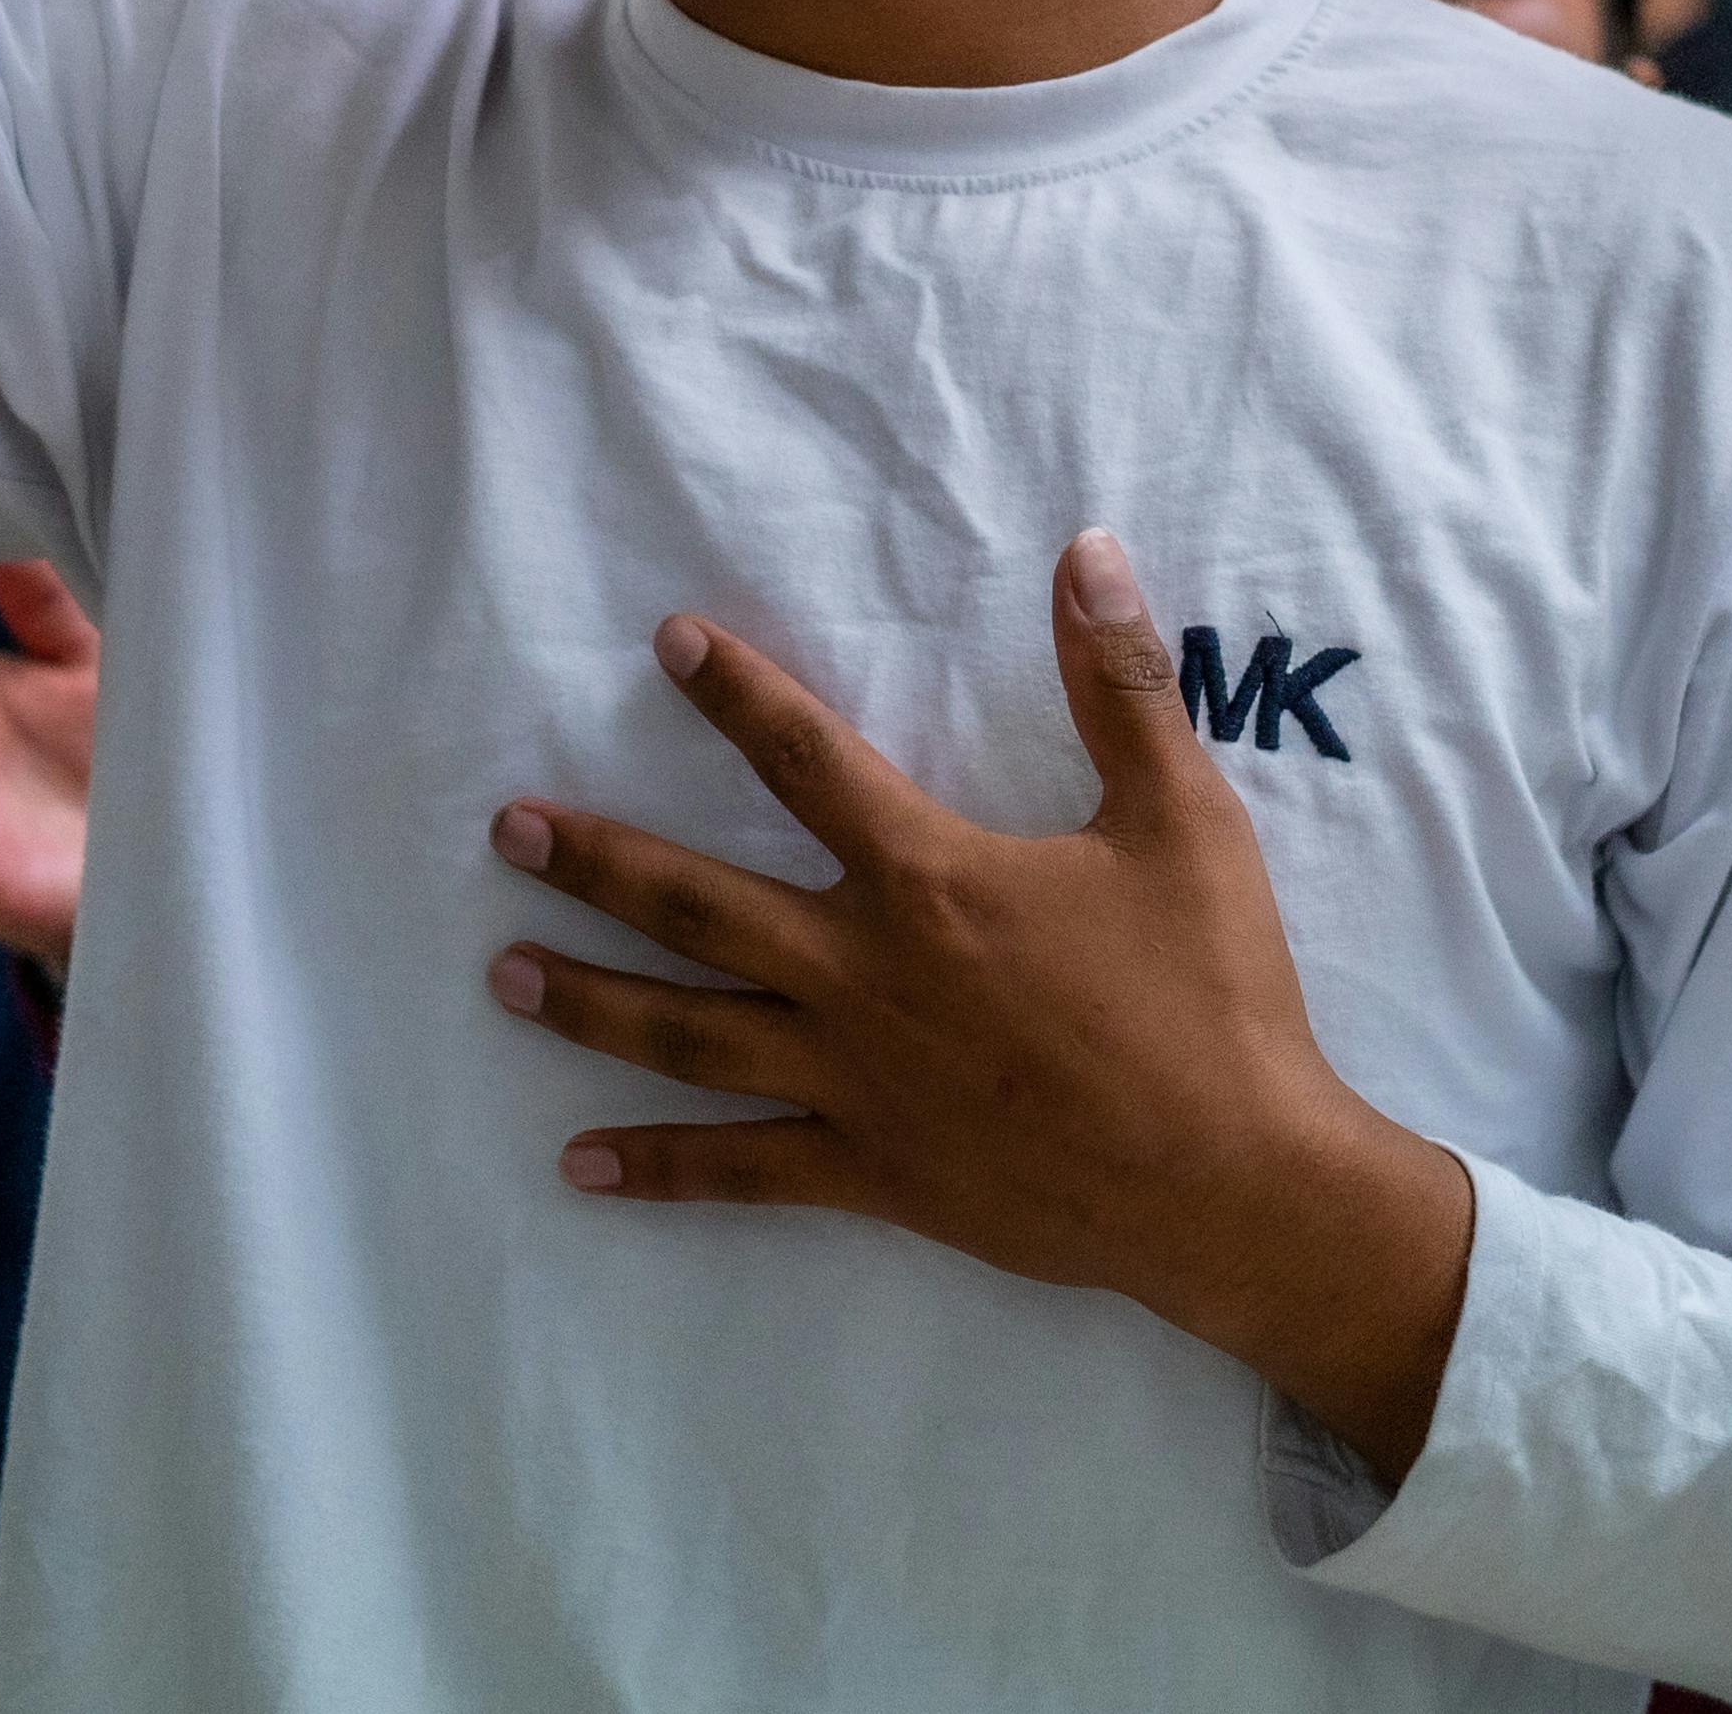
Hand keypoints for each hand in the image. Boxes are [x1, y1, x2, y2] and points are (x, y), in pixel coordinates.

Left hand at [488, 530, 1480, 1481]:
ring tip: (502, 975)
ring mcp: (855, 1082)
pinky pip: (742, 1169)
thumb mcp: (1183, 820)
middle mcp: (865, 975)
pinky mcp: (872, 1172)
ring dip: (590, 1002)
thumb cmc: (1210, 995)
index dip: (735, 694)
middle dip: (598, 862)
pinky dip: (658, 1167)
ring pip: (691, 1035)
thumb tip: (1083, 550)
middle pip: (699, 907)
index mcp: (931, 880)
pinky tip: (580, 1166)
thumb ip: (1122, 683)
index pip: (807, 763)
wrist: (1230, 1181)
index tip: (667, 640)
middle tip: (508, 831)